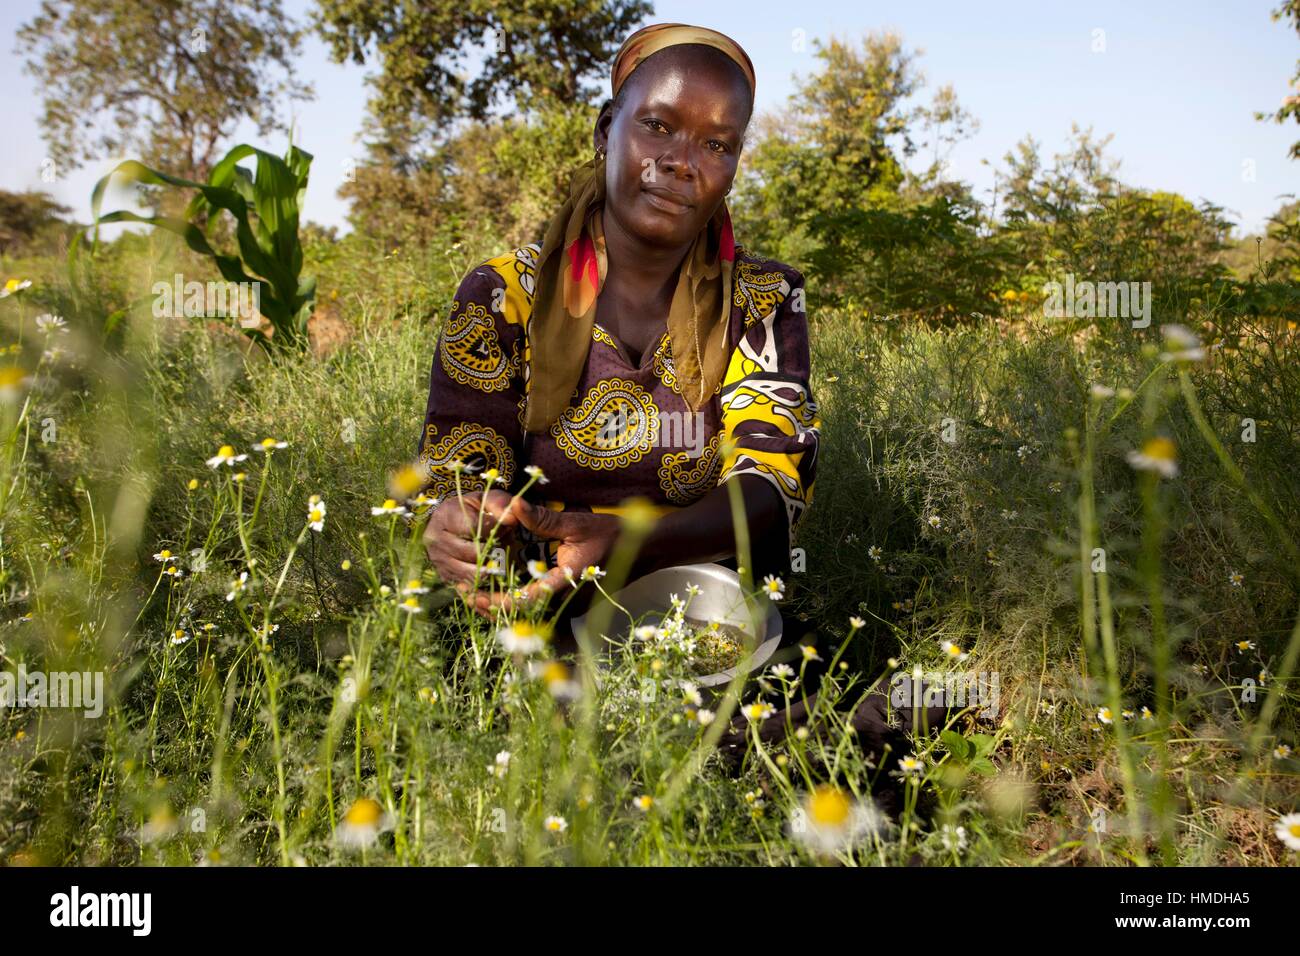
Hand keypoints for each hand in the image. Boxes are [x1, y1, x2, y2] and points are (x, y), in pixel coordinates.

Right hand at [423, 490, 519, 601]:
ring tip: (496, 554)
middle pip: (472, 553)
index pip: (473, 527)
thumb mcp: (490, 499)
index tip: (503, 527)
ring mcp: (438, 560)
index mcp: (445, 515)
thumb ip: (502, 505)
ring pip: (472, 572)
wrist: (459, 524)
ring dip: (490, 566)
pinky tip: (491, 569)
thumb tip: (511, 519)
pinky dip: (484, 580)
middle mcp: (435, 539)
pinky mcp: (445, 577)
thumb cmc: (478, 510)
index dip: (494, 529)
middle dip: (493, 549)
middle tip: (502, 542)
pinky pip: (469, 585)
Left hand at [468, 499, 621, 615]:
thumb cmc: (614, 534)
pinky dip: (518, 603)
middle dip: (492, 607)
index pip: (526, 600)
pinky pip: (540, 609)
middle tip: (465, 593)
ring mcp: (571, 604)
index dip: (497, 600)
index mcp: (568, 581)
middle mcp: (568, 600)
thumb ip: (542, 518)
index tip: (474, 594)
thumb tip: (511, 506)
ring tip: (477, 594)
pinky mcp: (572, 602)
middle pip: (523, 615)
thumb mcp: (577, 522)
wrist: (646, 548)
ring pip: (530, 615)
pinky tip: (502, 590)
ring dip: (503, 607)